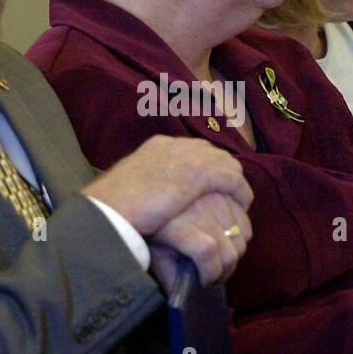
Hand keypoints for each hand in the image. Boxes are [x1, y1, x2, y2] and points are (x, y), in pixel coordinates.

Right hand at [82, 135, 251, 235]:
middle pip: (213, 153)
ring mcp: (189, 157)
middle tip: (229, 195)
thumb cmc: (113, 206)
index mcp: (158, 146)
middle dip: (224, 173)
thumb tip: (155, 197)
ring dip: (235, 183)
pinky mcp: (200, 173)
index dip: (206, 168)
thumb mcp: (131, 186)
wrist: (109, 208)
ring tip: (239, 204)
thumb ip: (149, 184)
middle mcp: (176, 146)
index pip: (193, 150)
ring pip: (227, 164)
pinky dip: (241, 192)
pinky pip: (233, 179)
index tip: (211, 188)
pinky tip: (242, 208)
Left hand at [149, 191, 251, 286]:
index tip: (205, 283)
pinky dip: (242, 235)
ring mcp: (214, 200)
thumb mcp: (156, 252)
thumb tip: (184, 297)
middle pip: (230, 251)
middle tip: (214, 277)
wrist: (149, 196)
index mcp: (178, 227)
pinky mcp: (225, 193)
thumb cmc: (153, 229)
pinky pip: (246, 220)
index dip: (212, 273)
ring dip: (234, 254)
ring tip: (221, 260)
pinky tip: (228, 240)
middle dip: (225, 272)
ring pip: (242, 238)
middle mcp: (199, 211)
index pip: (207, 252)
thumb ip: (169, 276)